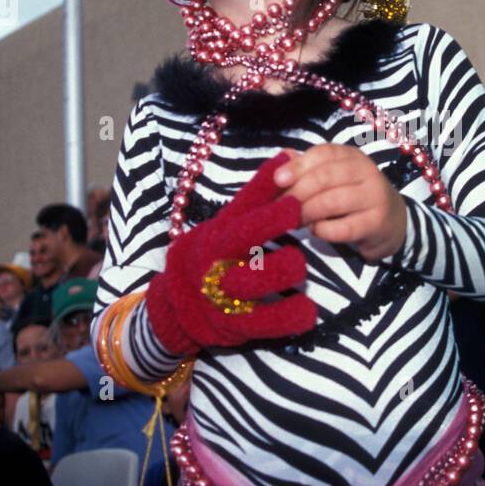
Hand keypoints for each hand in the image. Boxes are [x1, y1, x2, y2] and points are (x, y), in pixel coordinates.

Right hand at [145, 152, 316, 356]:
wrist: (176, 303)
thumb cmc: (209, 251)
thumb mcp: (227, 220)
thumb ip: (257, 193)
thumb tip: (287, 157)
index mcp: (218, 241)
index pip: (246, 228)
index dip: (272, 218)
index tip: (296, 207)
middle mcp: (220, 272)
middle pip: (258, 265)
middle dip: (284, 259)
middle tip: (296, 252)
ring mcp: (228, 303)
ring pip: (264, 292)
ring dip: (288, 280)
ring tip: (299, 273)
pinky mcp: (239, 328)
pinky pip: (271, 324)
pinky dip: (294, 316)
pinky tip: (308, 308)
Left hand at [274, 144, 407, 261]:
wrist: (392, 222)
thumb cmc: (353, 197)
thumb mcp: (333, 178)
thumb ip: (307, 169)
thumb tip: (278, 164)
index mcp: (351, 156)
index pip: (323, 153)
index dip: (298, 165)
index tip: (277, 180)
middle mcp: (366, 171)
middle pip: (325, 177)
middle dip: (298, 192)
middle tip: (279, 207)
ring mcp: (374, 197)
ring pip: (332, 202)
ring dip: (307, 212)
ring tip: (294, 220)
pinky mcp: (376, 223)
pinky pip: (342, 228)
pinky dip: (322, 230)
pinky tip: (316, 230)